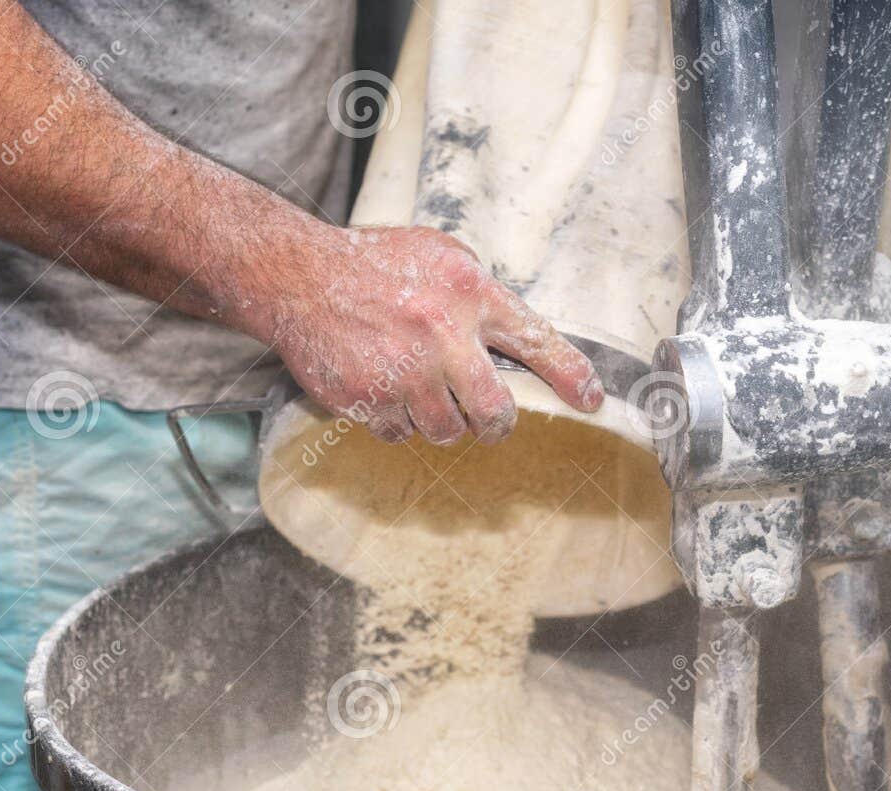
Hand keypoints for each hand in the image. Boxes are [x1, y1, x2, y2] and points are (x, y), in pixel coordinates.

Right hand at [267, 224, 602, 444]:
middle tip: (488, 421)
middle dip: (496, 424)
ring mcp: (404, 372)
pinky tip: (382, 390)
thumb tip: (516, 341)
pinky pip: (400, 434)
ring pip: (446, 430)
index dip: (571, 376)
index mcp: (468, 292)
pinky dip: (396, 422)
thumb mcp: (440, 256)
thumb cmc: (375, 264)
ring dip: (440, 420)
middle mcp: (442, 334)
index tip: (592, 400)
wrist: (298, 275)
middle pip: (494, 411)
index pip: (536, 340)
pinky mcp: (368, 399)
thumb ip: (480, 296)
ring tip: (419, 388)